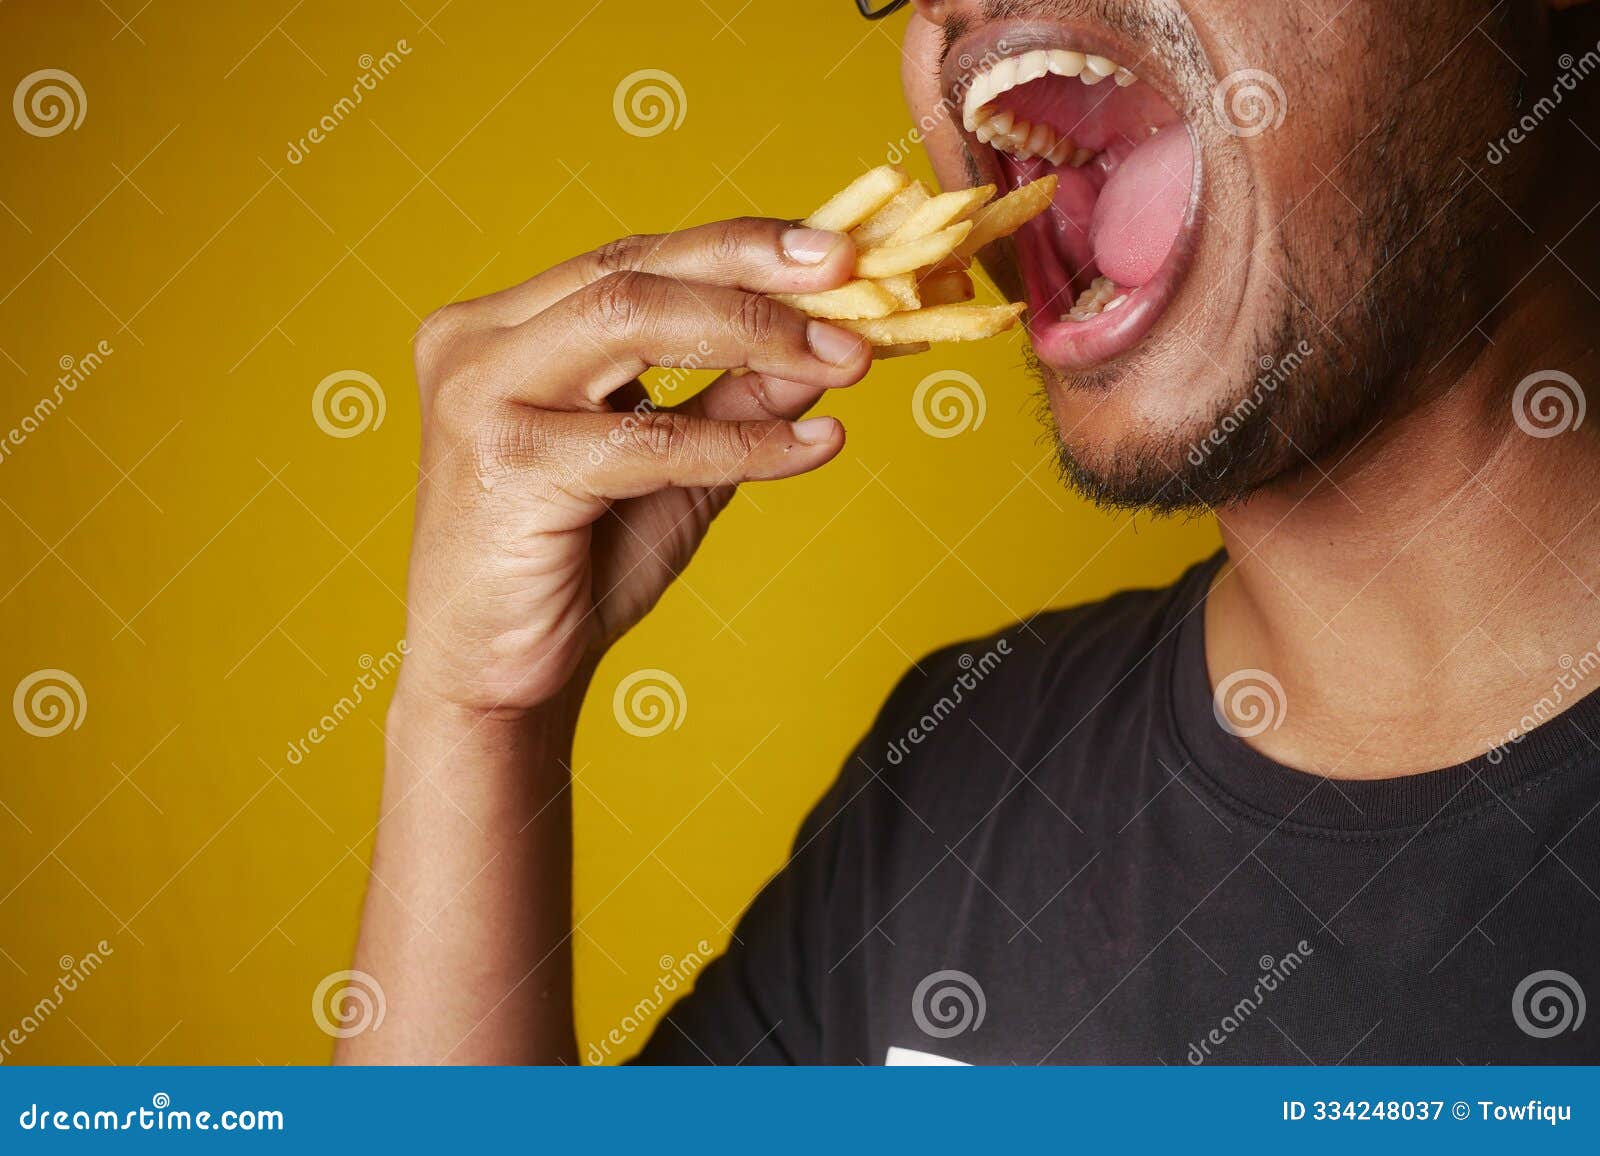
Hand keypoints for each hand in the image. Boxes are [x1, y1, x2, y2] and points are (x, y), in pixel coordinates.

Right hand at [396, 218, 869, 716]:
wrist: (497, 681)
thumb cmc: (576, 568)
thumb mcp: (677, 470)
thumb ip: (737, 401)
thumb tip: (830, 342)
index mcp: (503, 327)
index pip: (632, 258)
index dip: (739, 246)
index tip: (835, 252)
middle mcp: (476, 343)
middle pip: (631, 271)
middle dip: (752, 272)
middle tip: (851, 277)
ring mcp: (480, 397)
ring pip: (630, 322)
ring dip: (753, 333)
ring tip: (844, 358)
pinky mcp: (506, 465)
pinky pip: (647, 439)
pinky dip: (740, 442)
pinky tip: (811, 449)